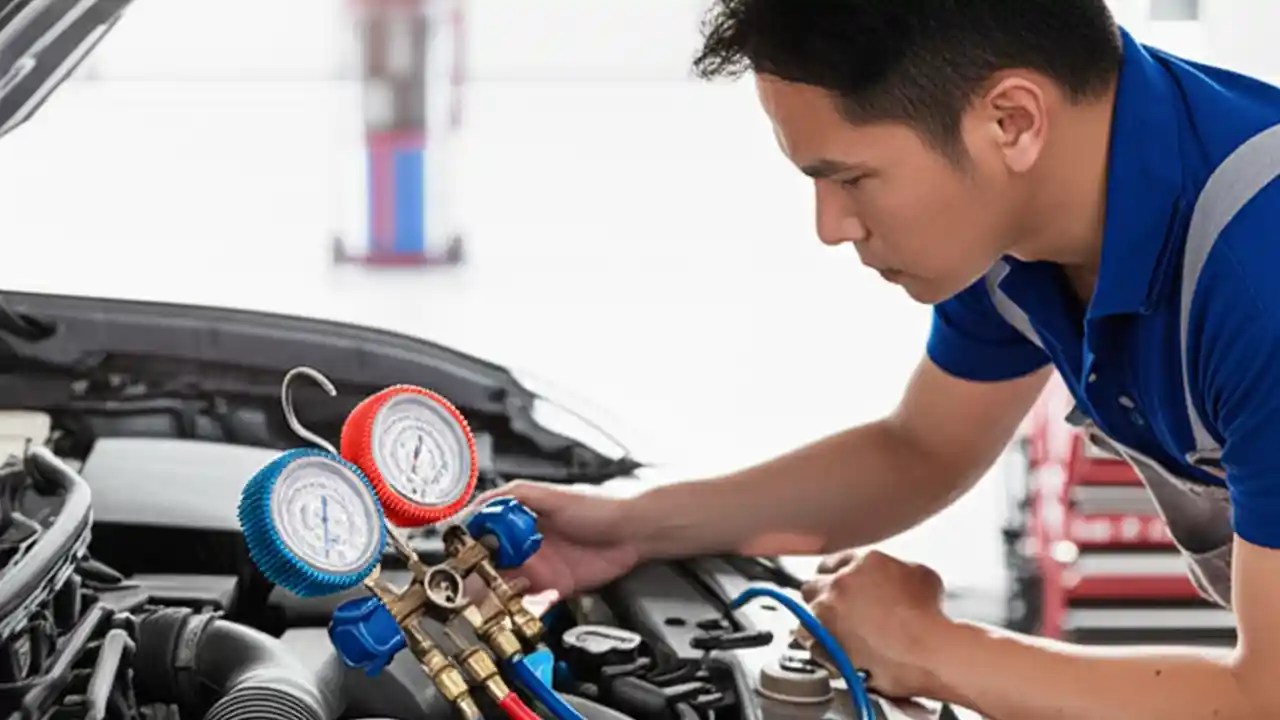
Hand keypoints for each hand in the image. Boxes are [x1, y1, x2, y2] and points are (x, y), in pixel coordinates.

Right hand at [465, 480, 643, 599]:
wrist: (635, 531)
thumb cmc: (601, 506)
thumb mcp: (554, 495)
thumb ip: (517, 497)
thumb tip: (482, 503)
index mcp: (521, 520)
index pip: (484, 533)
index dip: (469, 545)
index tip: (459, 556)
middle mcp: (527, 544)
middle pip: (490, 564)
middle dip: (477, 577)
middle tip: (467, 587)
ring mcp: (540, 567)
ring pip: (506, 586)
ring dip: (496, 595)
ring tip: (490, 600)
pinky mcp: (555, 587)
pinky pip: (532, 602)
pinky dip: (524, 606)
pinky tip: (523, 604)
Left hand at [800, 549, 950, 699]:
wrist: (926, 650)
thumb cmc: (928, 617)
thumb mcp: (922, 576)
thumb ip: (899, 569)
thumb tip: (896, 576)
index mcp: (864, 562)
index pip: (838, 561)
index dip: (840, 575)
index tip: (842, 585)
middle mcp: (841, 582)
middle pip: (815, 583)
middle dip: (824, 594)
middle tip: (837, 608)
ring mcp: (828, 611)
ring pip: (807, 611)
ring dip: (818, 619)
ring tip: (834, 631)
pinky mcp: (822, 640)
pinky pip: (808, 639)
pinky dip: (817, 643)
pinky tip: (831, 648)